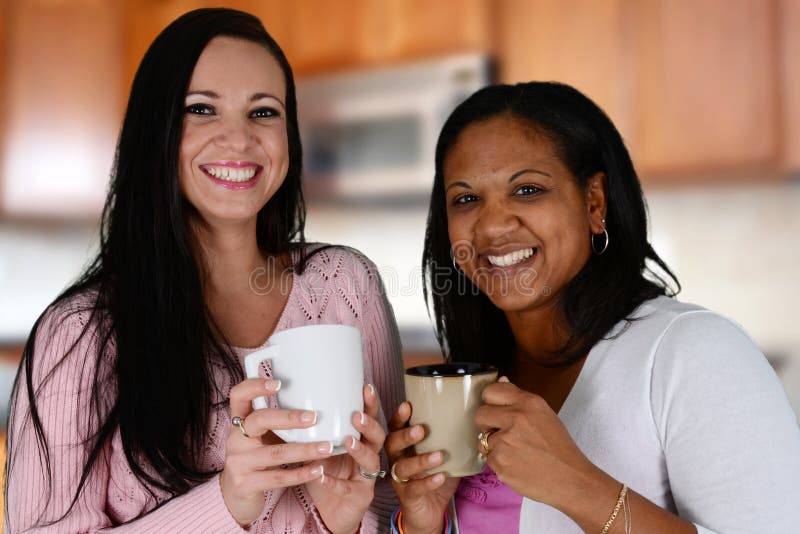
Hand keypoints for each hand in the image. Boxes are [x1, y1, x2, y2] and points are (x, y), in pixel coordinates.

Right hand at [221, 378, 332, 525]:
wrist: (237, 495)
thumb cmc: (257, 456)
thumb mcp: (260, 435)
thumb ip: (278, 421)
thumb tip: (319, 400)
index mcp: (238, 422)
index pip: (238, 396)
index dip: (255, 386)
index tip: (278, 383)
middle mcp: (235, 440)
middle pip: (259, 420)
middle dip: (289, 418)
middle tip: (314, 417)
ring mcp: (239, 462)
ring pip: (275, 453)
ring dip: (305, 450)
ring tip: (327, 447)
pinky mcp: (246, 484)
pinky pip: (278, 477)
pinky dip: (301, 473)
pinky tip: (318, 469)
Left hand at [304, 384, 387, 533]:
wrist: (328, 512)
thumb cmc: (325, 474)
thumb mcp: (320, 449)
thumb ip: (315, 431)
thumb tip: (290, 404)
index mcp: (361, 441)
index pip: (370, 419)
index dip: (371, 404)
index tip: (366, 387)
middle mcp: (368, 457)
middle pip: (379, 437)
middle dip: (370, 425)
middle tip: (357, 415)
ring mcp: (366, 478)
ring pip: (371, 461)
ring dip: (360, 450)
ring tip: (347, 440)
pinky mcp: (359, 498)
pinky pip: (348, 489)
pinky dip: (334, 482)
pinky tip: (321, 475)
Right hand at [384, 401, 458, 533]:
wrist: (429, 513)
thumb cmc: (435, 477)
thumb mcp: (443, 455)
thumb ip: (450, 440)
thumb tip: (474, 420)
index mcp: (403, 446)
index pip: (395, 428)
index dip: (399, 417)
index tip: (407, 405)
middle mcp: (397, 460)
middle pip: (392, 444)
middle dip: (405, 435)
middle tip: (421, 429)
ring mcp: (400, 479)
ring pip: (402, 467)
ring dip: (420, 460)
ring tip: (439, 455)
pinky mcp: (407, 497)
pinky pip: (414, 489)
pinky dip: (428, 482)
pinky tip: (441, 477)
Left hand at [475, 377, 596, 508]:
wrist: (571, 479)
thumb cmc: (559, 447)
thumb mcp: (544, 414)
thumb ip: (518, 398)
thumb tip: (500, 380)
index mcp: (528, 403)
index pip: (490, 391)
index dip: (490, 402)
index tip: (495, 409)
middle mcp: (515, 418)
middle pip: (480, 414)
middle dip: (487, 424)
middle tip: (503, 433)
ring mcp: (506, 441)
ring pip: (484, 439)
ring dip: (496, 446)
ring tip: (517, 452)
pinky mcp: (500, 462)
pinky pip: (489, 458)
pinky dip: (500, 463)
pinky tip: (517, 464)